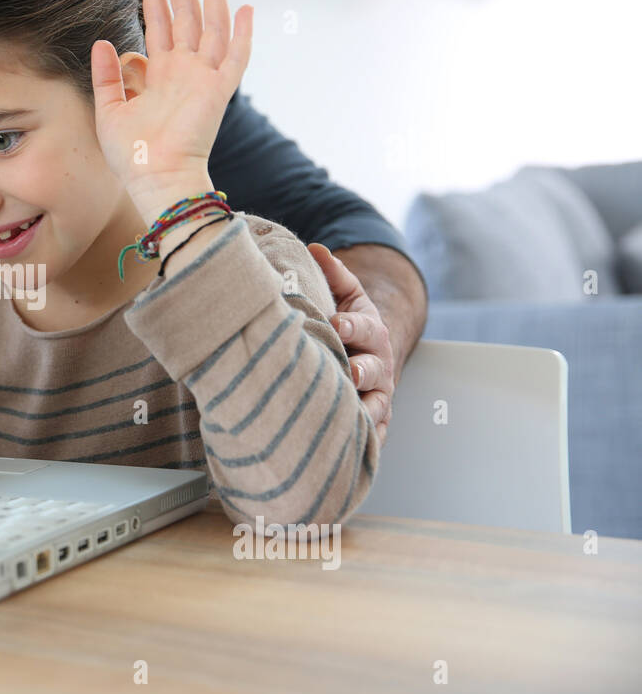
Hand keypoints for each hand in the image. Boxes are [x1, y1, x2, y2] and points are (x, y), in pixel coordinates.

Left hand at [91, 0, 252, 220]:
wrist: (154, 180)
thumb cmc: (131, 156)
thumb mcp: (108, 111)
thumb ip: (107, 77)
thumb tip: (104, 41)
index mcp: (160, 76)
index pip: (159, 25)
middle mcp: (184, 72)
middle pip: (185, 16)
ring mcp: (203, 79)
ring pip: (211, 26)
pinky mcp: (218, 91)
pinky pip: (235, 58)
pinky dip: (242, 34)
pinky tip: (245, 7)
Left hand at [308, 243, 394, 445]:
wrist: (369, 354)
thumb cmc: (349, 324)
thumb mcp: (346, 297)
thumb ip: (333, 274)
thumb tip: (315, 248)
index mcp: (370, 332)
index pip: (363, 328)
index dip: (350, 326)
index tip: (335, 323)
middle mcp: (379, 365)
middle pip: (374, 370)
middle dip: (362, 371)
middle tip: (350, 373)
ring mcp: (379, 394)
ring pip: (377, 405)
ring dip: (366, 410)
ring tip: (354, 415)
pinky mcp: (375, 420)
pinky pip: (373, 433)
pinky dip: (365, 439)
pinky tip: (350, 445)